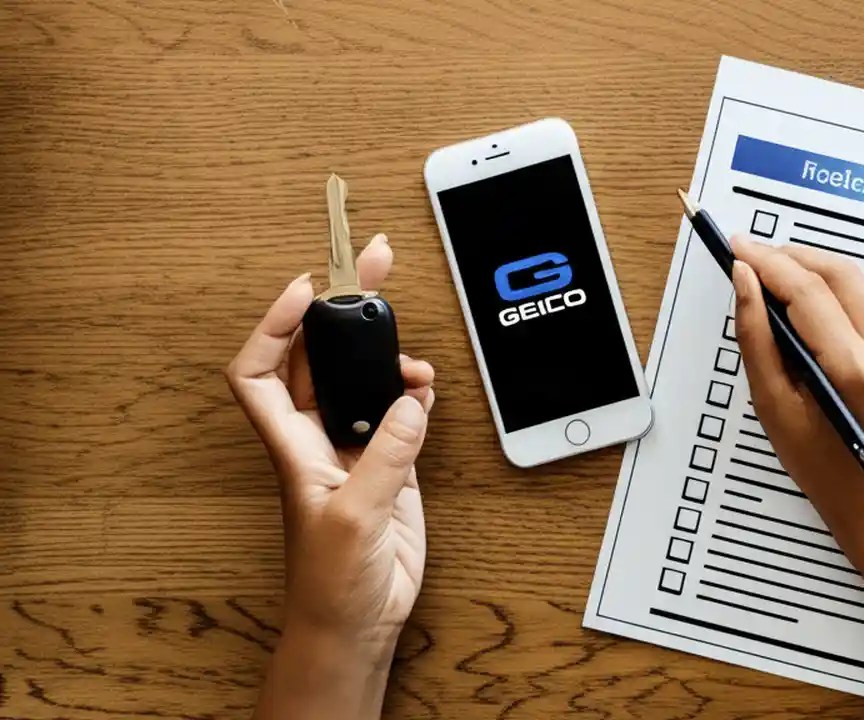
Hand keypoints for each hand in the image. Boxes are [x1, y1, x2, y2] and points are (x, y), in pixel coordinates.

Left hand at [226, 234, 434, 660]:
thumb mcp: (355, 516)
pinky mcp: (391, 465)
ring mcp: (356, 448)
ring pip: (361, 378)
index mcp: (292, 445)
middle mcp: (319, 438)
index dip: (274, 324)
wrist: (358, 622)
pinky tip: (425, 388)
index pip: (260, 370)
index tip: (308, 288)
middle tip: (372, 264)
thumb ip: (386, 457)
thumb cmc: (330, 583)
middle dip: (340, 308)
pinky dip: (414, 392)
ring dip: (384, 355)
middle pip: (317, 357)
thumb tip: (409, 402)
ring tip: (410, 351)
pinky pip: (400, 411)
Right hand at [731, 235, 863, 573]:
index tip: (734, 247)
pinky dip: (831, 292)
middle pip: (837, 272)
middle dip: (789, 255)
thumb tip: (744, 283)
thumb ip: (757, 340)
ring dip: (811, 268)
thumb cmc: (825, 471)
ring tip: (769, 274)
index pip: (805, 290)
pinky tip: (801, 304)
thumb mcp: (775, 409)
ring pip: (855, 282)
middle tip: (748, 255)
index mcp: (851, 369)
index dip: (766, 262)